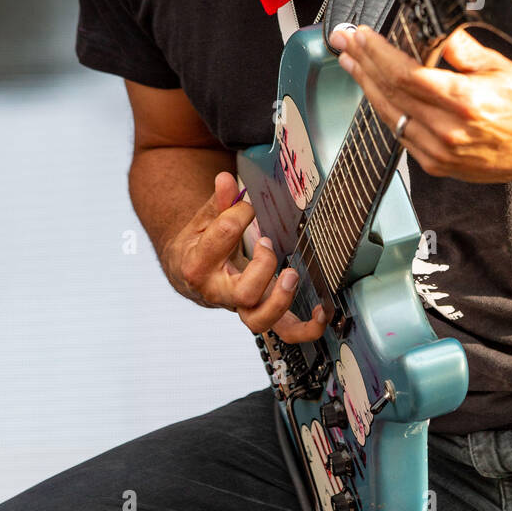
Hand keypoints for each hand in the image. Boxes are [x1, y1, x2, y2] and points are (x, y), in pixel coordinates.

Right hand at [165, 171, 327, 342]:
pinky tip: (321, 313)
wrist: (190, 275)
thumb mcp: (204, 221)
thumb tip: (226, 179)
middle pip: (242, 293)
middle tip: (268, 243)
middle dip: (262, 266)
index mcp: (199, 265)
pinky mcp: (260, 314)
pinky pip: (283, 331)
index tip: (247, 207)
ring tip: (292, 274)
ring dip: (281, 299)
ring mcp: (240, 307)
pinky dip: (305, 329)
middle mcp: (218, 292)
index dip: (239, 214)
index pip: (221, 237)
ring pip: (259, 320)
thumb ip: (219, 202)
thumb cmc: (200, 246)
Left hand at [328, 25, 511, 183]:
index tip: (361, 35)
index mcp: (464, 101)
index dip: (377, 53)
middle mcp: (448, 131)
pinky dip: (387, 113)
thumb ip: (462, 49)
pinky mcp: (439, 167)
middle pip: (390, 94)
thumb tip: (434, 30)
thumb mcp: (501, 66)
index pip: (405, 73)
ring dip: (368, 88)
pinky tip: (378, 95)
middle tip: (343, 44)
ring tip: (352, 65)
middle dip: (362, 65)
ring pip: (390, 117)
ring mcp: (441, 153)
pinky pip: (402, 137)